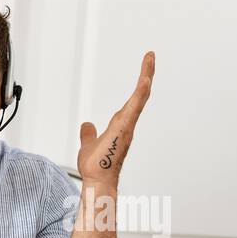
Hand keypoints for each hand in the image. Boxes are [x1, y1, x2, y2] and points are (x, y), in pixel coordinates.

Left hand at [77, 51, 154, 184]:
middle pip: (140, 95)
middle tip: (150, 57)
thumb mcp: (88, 144)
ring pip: (140, 97)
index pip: (131, 101)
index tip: (143, 71)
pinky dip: (140, 92)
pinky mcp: (125, 128)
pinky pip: (135, 107)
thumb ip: (89, 134)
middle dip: (146, 75)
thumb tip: (86, 125)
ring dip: (145, 77)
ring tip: (149, 60)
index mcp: (120, 125)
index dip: (137, 86)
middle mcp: (127, 124)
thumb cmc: (96, 167)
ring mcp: (128, 125)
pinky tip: (145, 78)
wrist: (97, 180)